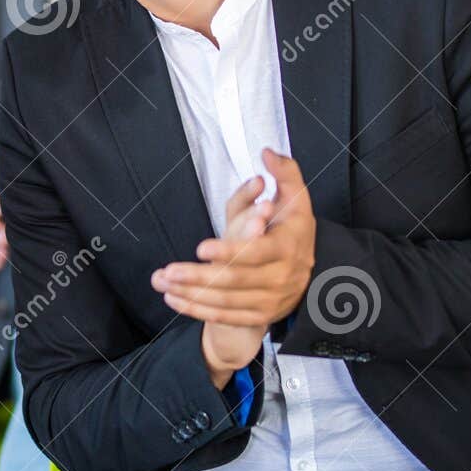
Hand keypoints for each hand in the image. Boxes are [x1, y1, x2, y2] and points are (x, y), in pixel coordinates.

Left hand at [153, 150, 315, 334]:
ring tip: (162, 282)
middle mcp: (280, 277)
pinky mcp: (259, 316)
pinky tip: (173, 299)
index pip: (257, 252)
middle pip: (235, 280)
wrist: (308, 270)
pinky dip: (197, 310)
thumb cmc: (292, 228)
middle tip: (169, 270)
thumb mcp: (296, 198)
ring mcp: (270, 300)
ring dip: (191, 294)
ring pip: (226, 301)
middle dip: (199, 276)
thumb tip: (268, 154)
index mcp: (287, 247)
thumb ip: (284, 173)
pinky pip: (225, 317)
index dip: (229, 251)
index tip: (201, 248)